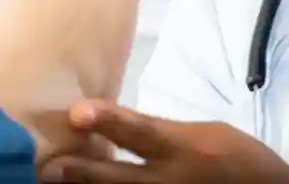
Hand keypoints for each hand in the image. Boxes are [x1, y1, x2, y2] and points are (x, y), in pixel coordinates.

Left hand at [41, 100, 288, 182]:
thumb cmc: (239, 161)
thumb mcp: (208, 135)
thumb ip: (163, 133)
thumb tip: (118, 126)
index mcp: (184, 149)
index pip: (141, 131)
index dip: (109, 121)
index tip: (78, 112)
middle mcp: (172, 181)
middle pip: (119, 178)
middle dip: (83, 173)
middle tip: (49, 167)